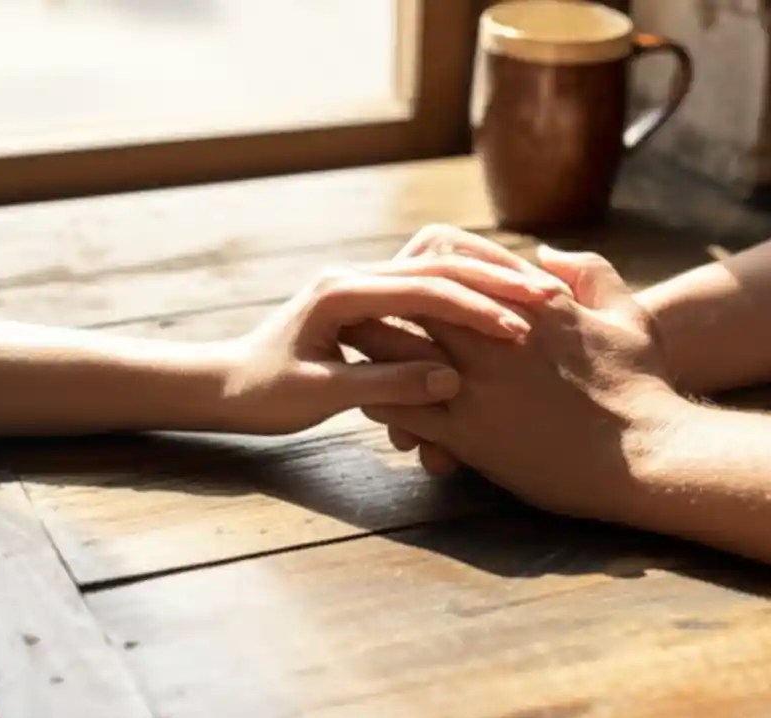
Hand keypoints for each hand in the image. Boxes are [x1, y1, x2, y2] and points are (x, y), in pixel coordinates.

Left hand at [211, 255, 561, 433]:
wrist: (221, 386)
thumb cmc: (262, 394)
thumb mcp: (320, 395)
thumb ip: (384, 383)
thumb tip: (449, 376)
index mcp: (341, 293)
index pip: (424, 290)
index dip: (476, 307)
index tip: (521, 327)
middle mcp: (354, 278)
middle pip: (440, 269)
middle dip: (496, 283)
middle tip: (550, 299)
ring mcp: (362, 286)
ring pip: (439, 276)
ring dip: (488, 287)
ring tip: (539, 299)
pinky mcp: (368, 302)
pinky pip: (427, 295)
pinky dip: (467, 301)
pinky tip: (502, 312)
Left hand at [362, 247, 692, 520]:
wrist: (649, 457)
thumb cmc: (645, 386)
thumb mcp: (629, 314)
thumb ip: (590, 272)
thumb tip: (548, 252)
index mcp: (528, 304)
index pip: (451, 268)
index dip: (416, 271)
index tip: (398, 278)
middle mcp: (493, 339)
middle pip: (408, 303)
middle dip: (379, 305)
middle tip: (354, 311)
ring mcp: (478, 387)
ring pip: (394, 354)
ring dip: (369, 351)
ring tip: (347, 352)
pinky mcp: (470, 436)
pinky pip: (404, 411)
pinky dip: (380, 402)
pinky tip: (368, 403)